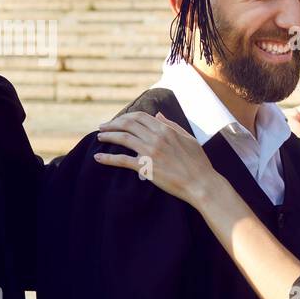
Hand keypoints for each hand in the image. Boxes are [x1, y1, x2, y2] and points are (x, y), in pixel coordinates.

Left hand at [94, 111, 226, 209]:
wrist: (201, 184)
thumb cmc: (198, 163)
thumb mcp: (188, 138)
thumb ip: (171, 125)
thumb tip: (158, 115)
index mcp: (166, 130)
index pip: (140, 116)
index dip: (125, 117)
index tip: (117, 121)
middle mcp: (156, 138)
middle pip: (128, 124)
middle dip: (112, 124)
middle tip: (103, 127)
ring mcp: (150, 152)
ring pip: (122, 138)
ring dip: (108, 136)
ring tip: (99, 137)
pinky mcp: (146, 168)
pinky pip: (122, 160)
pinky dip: (107, 158)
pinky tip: (97, 158)